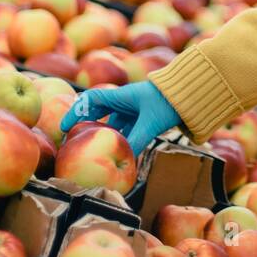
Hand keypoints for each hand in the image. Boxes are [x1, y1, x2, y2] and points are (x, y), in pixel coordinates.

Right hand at [60, 82, 179, 155]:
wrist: (192, 93)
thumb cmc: (169, 101)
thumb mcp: (151, 122)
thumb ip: (137, 140)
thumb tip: (125, 162)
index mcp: (121, 96)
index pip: (91, 100)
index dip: (76, 111)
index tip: (64, 126)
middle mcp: (125, 101)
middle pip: (99, 112)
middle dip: (88, 126)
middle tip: (75, 142)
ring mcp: (134, 109)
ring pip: (115, 123)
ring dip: (107, 136)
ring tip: (96, 153)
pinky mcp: (144, 117)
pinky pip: (128, 129)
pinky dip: (123, 140)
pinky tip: (120, 155)